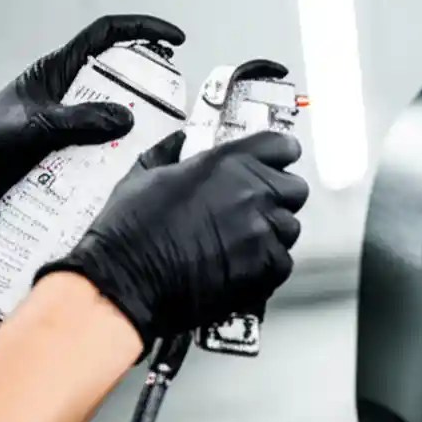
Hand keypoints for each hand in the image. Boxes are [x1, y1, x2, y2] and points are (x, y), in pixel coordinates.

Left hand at [0, 14, 184, 227]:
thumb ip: (82, 119)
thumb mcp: (37, 125)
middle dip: (147, 87)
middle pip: (118, 77)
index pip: (104, 35)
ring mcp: (69, 119)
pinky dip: (117, 155)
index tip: (172, 39)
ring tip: (150, 139)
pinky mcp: (68, 147)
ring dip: (133, 128)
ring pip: (114, 115)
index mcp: (56, 70)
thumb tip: (127, 116)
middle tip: (170, 101)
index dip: (141, 29)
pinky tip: (126, 167)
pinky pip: (103, 146)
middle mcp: (66, 91)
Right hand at [36, 130, 308, 349]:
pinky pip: (283, 262)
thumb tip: (181, 142)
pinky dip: (267, 267)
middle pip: (294, 189)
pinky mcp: (267, 266)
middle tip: (252, 212)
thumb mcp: (145, 175)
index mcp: (228, 162)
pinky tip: (240, 268)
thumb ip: (172, 154)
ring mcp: (264, 230)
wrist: (126, 279)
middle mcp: (254, 191)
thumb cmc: (130, 229)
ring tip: (240, 245)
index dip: (279, 158)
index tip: (272, 167)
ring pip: (290, 228)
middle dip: (278, 199)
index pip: (282, 147)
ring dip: (272, 234)